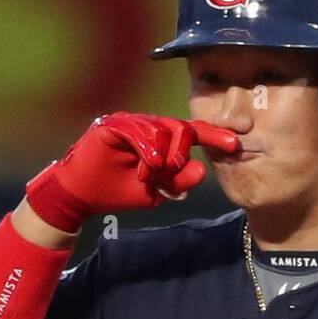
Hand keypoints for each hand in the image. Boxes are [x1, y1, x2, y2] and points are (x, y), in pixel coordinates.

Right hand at [25, 113, 238, 230]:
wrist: (82, 196)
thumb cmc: (116, 191)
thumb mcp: (155, 192)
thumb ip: (178, 182)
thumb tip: (201, 170)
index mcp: (159, 139)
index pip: (191, 133)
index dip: (212, 137)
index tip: (235, 144)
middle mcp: (147, 126)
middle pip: (181, 129)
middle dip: (182, 154)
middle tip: (170, 173)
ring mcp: (130, 122)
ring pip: (163, 129)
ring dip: (163, 156)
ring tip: (152, 174)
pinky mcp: (114, 123)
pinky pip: (140, 130)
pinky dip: (148, 150)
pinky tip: (148, 166)